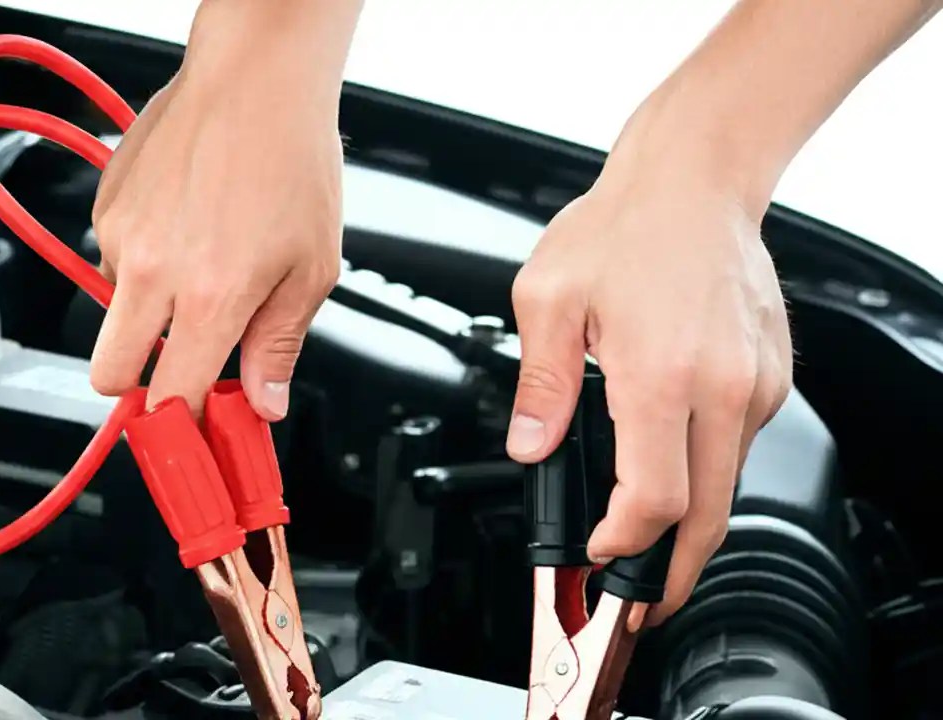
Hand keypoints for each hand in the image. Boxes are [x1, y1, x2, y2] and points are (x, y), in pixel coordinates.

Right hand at [89, 4, 351, 418]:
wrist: (255, 80)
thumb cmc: (291, 161)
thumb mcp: (311, 267)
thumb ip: (279, 345)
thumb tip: (264, 402)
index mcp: (211, 296)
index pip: (171, 396)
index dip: (180, 425)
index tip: (190, 434)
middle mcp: (154, 271)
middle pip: (108, 373)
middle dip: (136, 386)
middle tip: (176, 367)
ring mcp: (121, 236)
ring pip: (114, 311)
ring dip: (148, 309)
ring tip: (201, 262)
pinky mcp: (105, 206)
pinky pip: (113, 260)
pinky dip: (144, 259)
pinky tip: (184, 225)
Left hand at [506, 151, 792, 628]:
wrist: (695, 180)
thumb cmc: (623, 227)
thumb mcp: (548, 299)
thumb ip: (540, 385)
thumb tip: (531, 447)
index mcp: (660, 375)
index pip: (654, 499)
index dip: (624, 542)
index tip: (599, 551)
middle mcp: (721, 387)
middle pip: (708, 515)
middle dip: (675, 571)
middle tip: (644, 600)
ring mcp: (756, 383)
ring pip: (729, 485)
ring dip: (692, 523)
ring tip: (650, 541)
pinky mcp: (772, 374)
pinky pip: (740, 445)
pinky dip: (709, 472)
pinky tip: (674, 465)